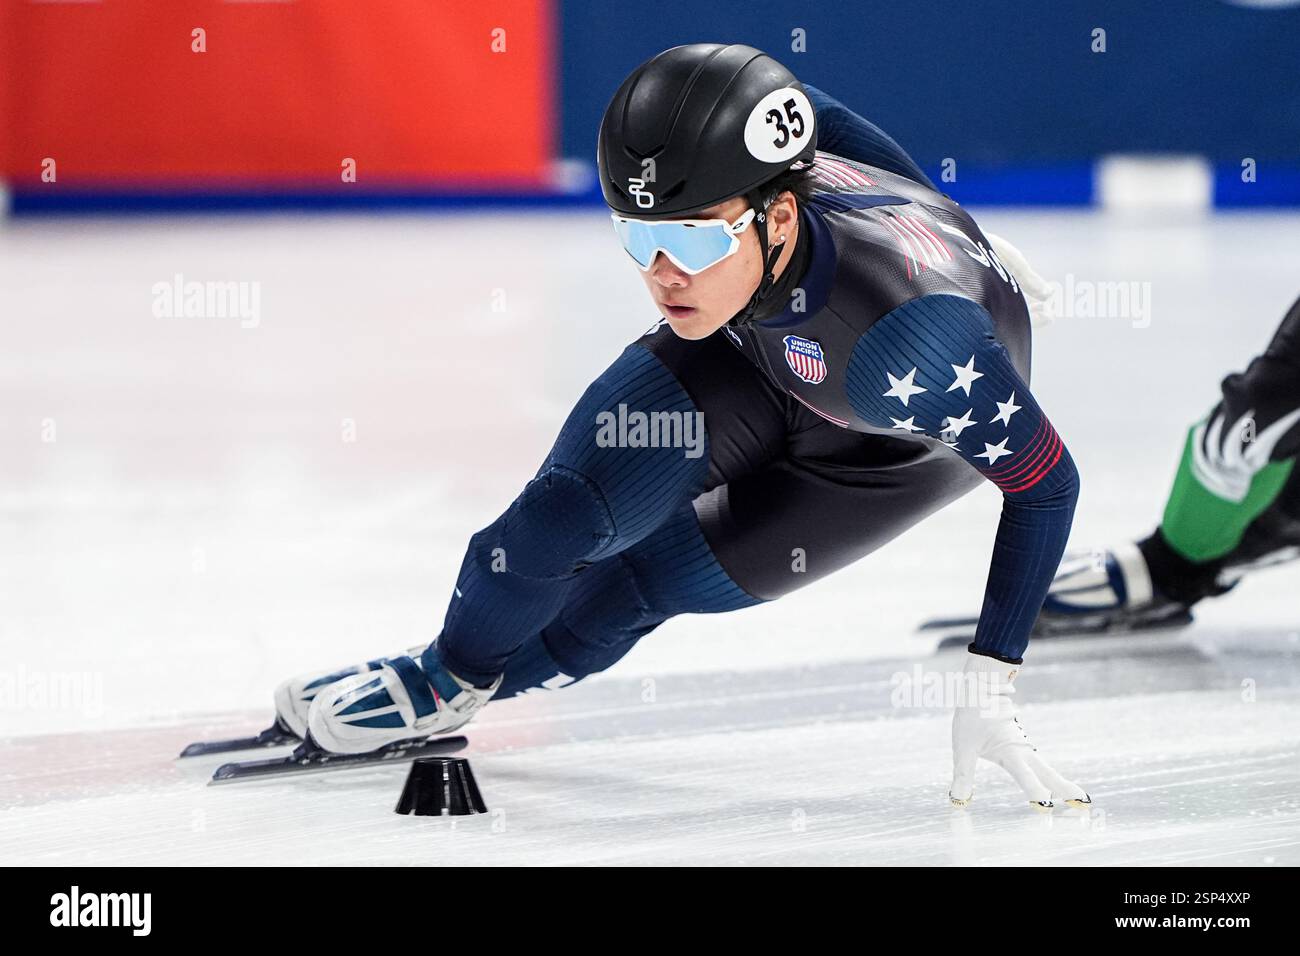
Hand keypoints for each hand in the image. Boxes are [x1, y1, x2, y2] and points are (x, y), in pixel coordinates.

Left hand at [948, 650, 1090, 810]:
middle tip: (1084, 804)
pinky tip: (1049, 782)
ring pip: (1044, 767)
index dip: (1035, 792)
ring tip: (1075, 797)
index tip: (1046, 807)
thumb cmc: (971, 715)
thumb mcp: (963, 748)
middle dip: (1065, 788)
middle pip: (1047, 773)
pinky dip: (1046, 774)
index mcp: (1010, 750)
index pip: (1026, 776)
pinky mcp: (1019, 743)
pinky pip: (1036, 762)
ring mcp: (1023, 745)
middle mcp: (1021, 749)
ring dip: (1059, 782)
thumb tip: (958, 800)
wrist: (980, 686)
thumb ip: (963, 775)